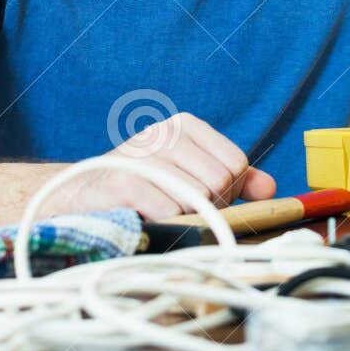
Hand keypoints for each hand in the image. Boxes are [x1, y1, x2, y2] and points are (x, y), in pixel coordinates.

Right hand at [38, 113, 277, 220]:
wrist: (78, 199)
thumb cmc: (142, 189)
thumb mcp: (190, 176)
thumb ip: (236, 180)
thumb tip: (271, 188)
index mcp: (185, 125)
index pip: (237, 164)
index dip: (227, 192)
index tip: (201, 198)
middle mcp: (164, 131)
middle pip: (221, 182)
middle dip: (207, 207)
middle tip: (177, 209)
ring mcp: (141, 153)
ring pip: (197, 198)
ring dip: (183, 218)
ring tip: (158, 212)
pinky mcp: (123, 180)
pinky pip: (169, 211)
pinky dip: (162, 225)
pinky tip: (144, 218)